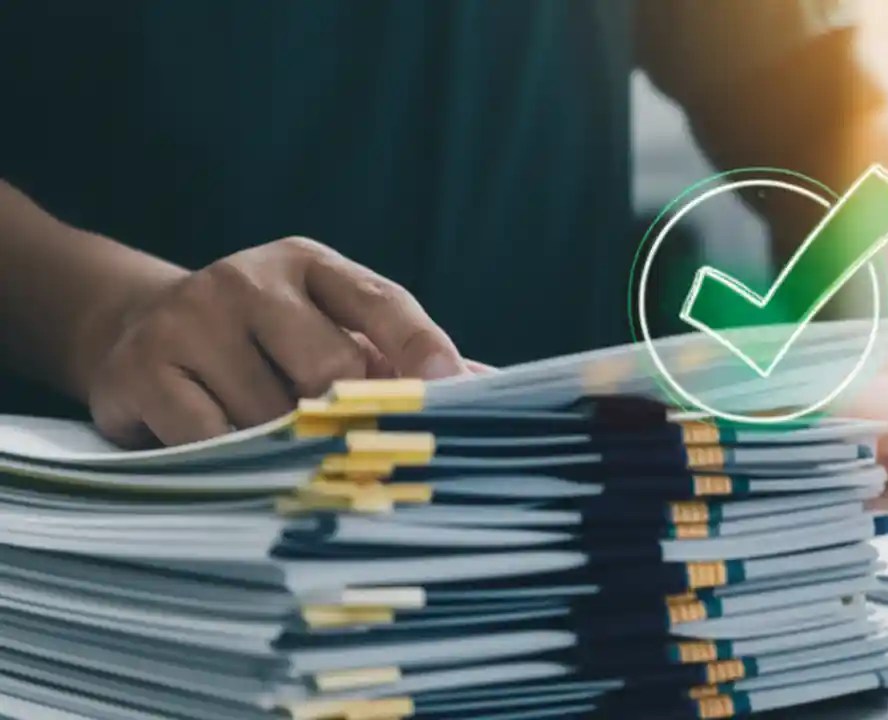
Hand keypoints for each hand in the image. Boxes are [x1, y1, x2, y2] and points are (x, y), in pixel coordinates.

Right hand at [82, 237, 465, 446]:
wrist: (134, 331)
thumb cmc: (262, 343)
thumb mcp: (328, 330)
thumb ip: (396, 359)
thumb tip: (490, 389)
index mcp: (309, 265)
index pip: (381, 301)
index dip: (420, 345)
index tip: (453, 385)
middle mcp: (249, 279)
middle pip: (330, 367)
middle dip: (340, 415)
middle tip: (338, 442)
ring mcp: (192, 317)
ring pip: (271, 414)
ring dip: (280, 445)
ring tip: (262, 438)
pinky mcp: (145, 366)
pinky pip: (211, 438)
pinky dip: (228, 461)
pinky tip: (223, 457)